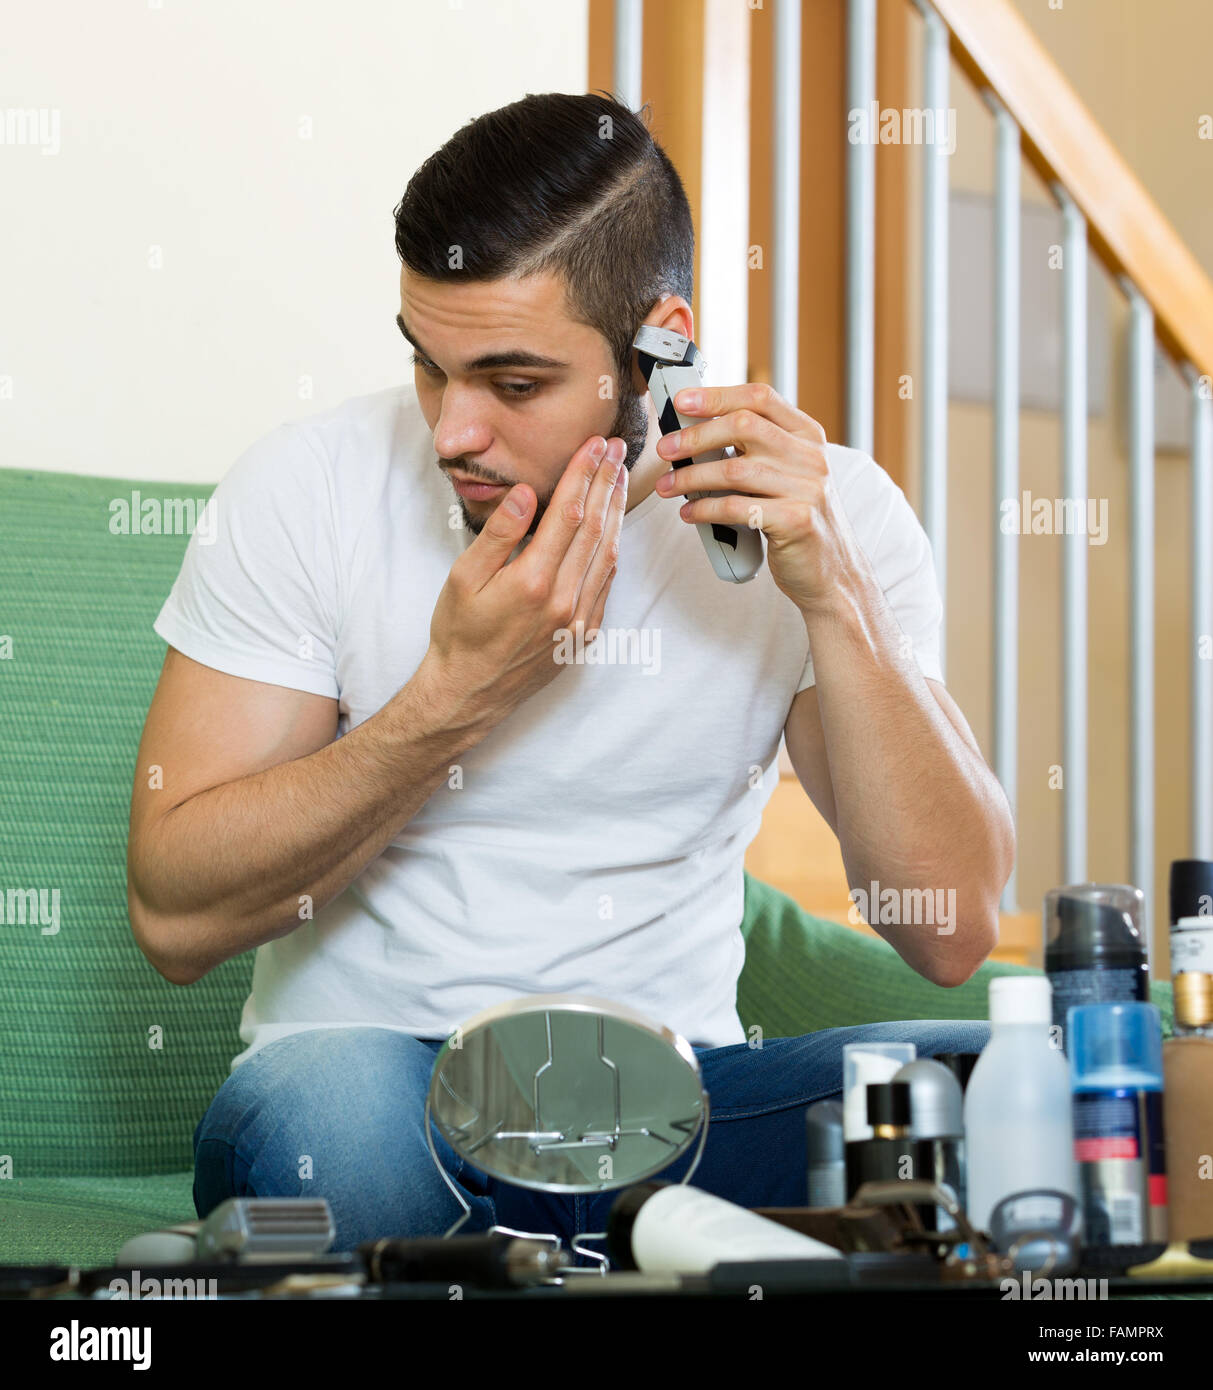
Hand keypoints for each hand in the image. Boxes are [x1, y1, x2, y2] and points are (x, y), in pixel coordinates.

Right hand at [423, 435, 627, 728]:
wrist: (469, 692)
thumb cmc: (459, 634)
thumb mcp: (463, 578)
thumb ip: (498, 535)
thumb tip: (526, 494)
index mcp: (533, 580)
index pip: (569, 513)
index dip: (583, 474)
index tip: (594, 445)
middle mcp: (564, 600)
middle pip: (595, 528)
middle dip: (606, 482)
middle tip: (616, 450)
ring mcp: (578, 619)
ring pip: (608, 554)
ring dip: (616, 512)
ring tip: (619, 478)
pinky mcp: (583, 634)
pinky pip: (606, 583)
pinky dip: (612, 549)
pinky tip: (612, 528)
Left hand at [653, 383, 877, 615]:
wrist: (833, 573)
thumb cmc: (797, 521)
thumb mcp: (789, 475)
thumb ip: (758, 451)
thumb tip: (696, 435)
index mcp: (808, 436)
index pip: (760, 399)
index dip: (717, 396)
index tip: (682, 401)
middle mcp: (811, 456)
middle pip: (743, 427)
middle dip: (695, 436)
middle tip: (665, 449)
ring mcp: (807, 488)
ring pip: (734, 470)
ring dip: (691, 477)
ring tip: (667, 486)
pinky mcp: (796, 521)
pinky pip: (737, 508)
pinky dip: (705, 509)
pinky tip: (689, 513)